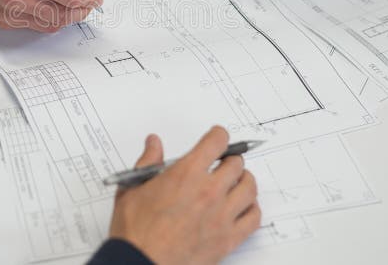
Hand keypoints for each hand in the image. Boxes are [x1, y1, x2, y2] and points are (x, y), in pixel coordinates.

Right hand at [0, 0, 103, 32]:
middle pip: (63, 15)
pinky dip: (46, 17)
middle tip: (86, 2)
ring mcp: (7, 11)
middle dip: (80, 10)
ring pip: (51, 25)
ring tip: (68, 2)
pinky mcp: (1, 20)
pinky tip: (44, 2)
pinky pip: (34, 26)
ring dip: (65, 15)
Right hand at [109, 127, 260, 264]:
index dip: (218, 136)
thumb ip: (148, 162)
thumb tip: (154, 143)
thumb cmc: (135, 231)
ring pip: (250, 188)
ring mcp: (221, 216)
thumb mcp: (133, 188)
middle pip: (236, 164)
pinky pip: (254, 218)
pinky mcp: (228, 239)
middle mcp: (208, 191)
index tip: (216, 139)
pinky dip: (251, 209)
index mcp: (186, 174)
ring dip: (244, 181)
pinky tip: (241, 207)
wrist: (140, 263)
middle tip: (221, 165)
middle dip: (229, 160)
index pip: (217, 142)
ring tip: (235, 183)